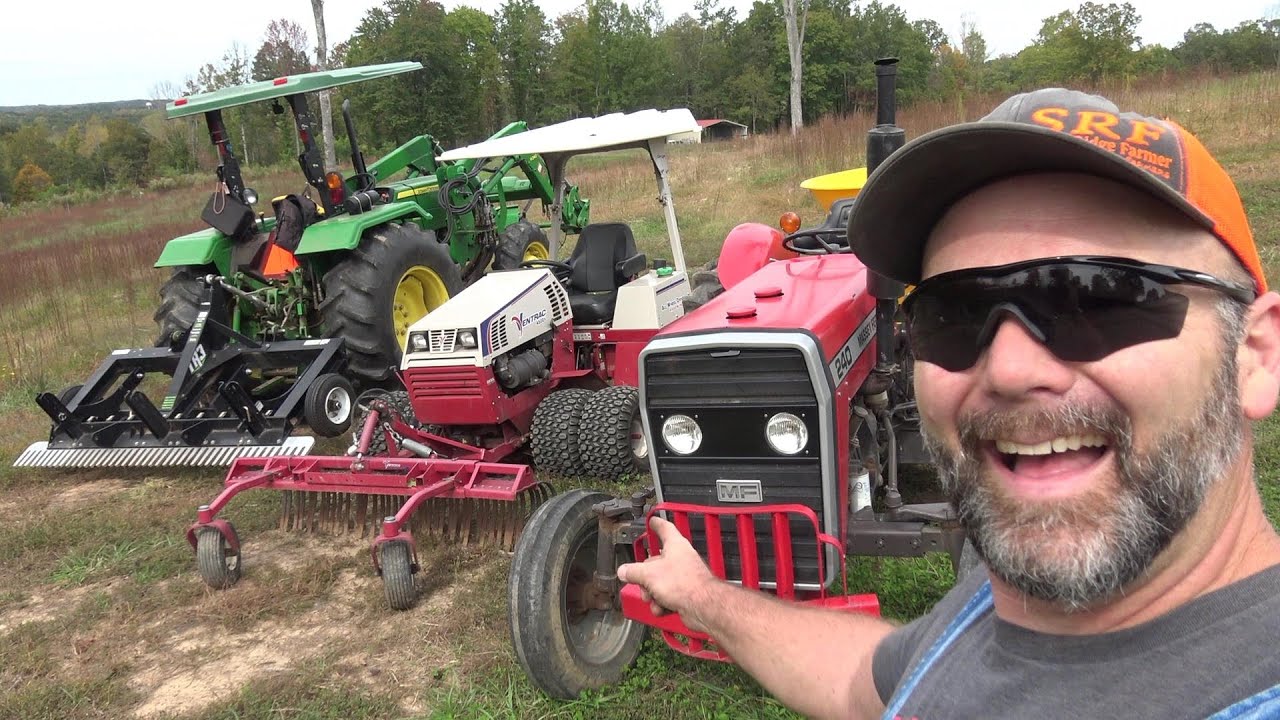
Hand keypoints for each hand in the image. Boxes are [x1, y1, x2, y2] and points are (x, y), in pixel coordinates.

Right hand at [617, 515, 718, 632]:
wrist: (702, 606)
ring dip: (652, 593)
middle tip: (640, 582)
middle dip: (645, 577)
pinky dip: (662, 604)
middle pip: (656, 563)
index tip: (652, 521)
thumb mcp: (648, 575)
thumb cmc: (685, 584)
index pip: (665, 529)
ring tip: (653, 598)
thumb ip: (633, 572)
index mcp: (675, 546)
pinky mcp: (685, 594)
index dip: (657, 524)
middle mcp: (681, 559)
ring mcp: (684, 577)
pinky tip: (661, 608)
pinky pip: (667, 596)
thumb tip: (623, 571)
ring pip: (660, 582)